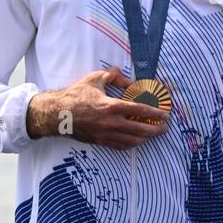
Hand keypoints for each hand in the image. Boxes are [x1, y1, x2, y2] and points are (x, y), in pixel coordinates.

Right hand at [26, 66, 169, 149]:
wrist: (57, 114)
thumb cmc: (75, 95)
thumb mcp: (94, 79)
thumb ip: (113, 76)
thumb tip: (126, 76)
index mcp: (111, 106)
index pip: (140, 110)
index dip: (155, 114)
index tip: (165, 115)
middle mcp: (111, 123)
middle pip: (141, 129)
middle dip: (156, 129)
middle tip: (164, 127)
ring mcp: (106, 134)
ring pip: (133, 140)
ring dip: (146, 138)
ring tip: (153, 134)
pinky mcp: (101, 141)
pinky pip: (121, 146)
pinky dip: (132, 144)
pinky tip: (137, 140)